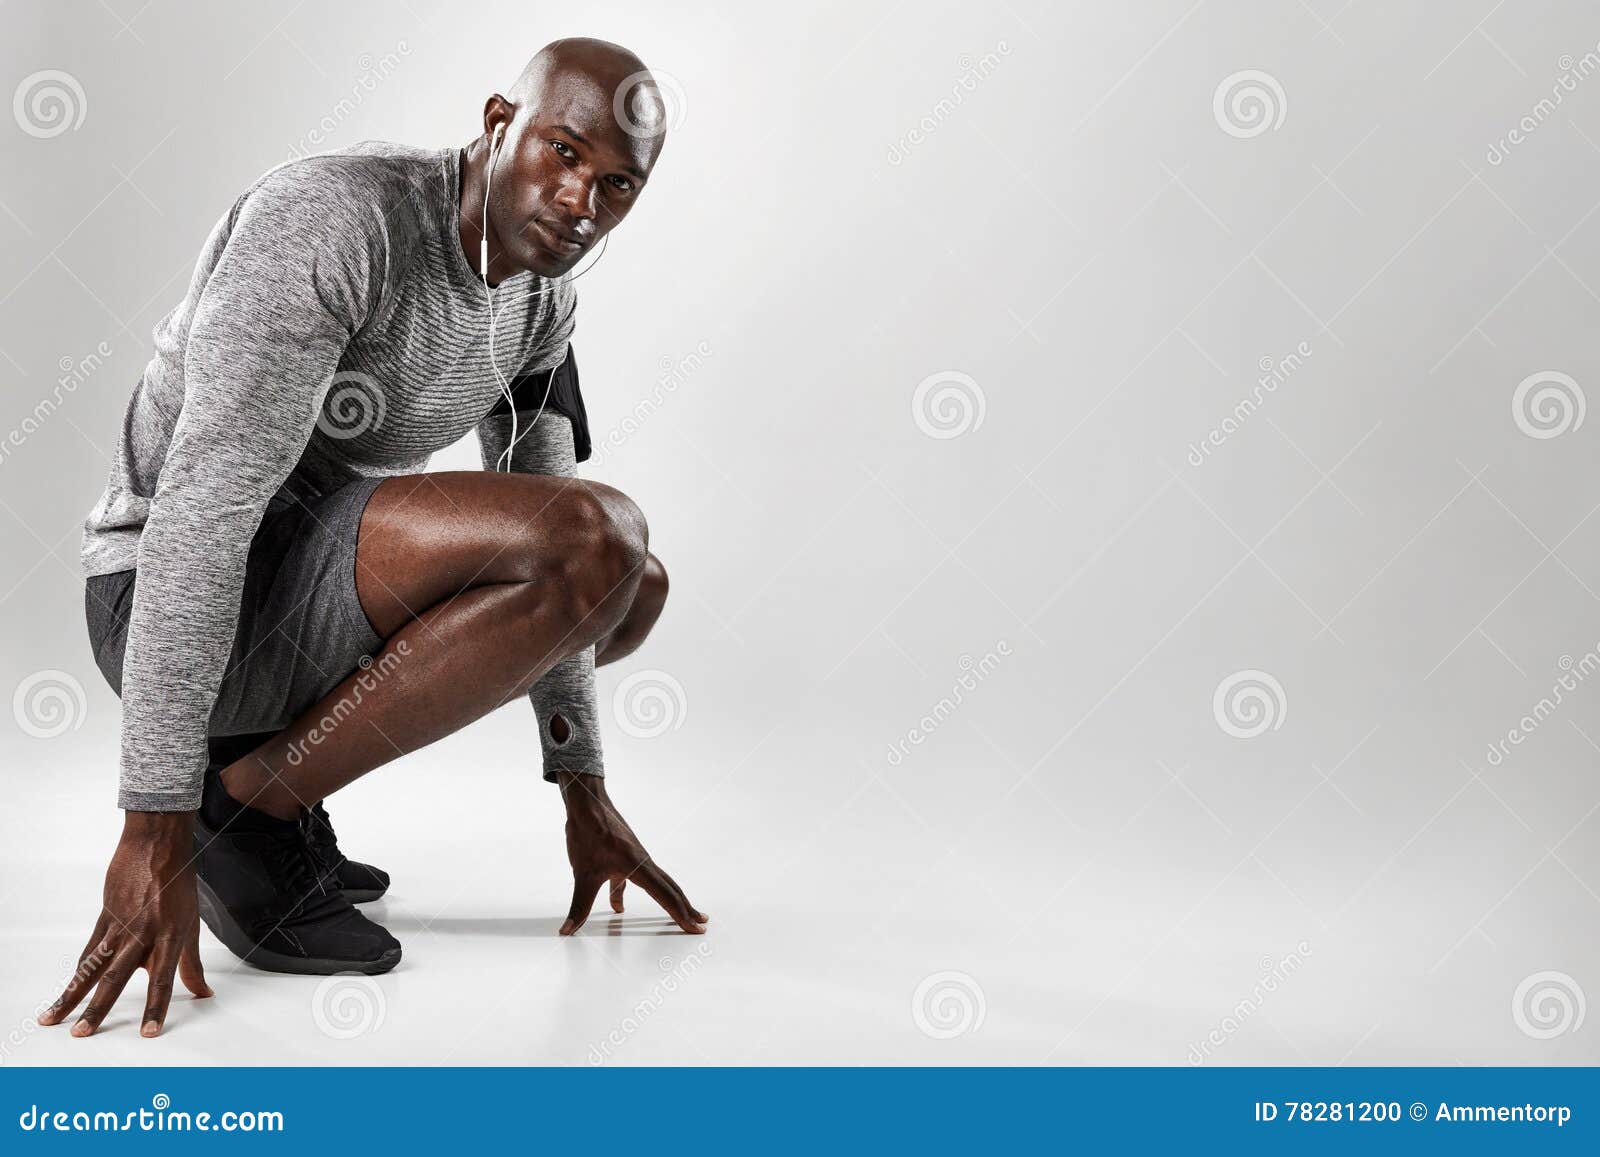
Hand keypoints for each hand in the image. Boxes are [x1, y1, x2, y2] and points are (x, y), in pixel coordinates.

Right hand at [37, 811, 211, 1037]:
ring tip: (53, 1018)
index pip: (163, 980)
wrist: (156, 848)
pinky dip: (77, 973)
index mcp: (170, 937)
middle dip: (99, 1008)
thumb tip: (203, 992)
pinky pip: (89, 952)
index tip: (148, 1034)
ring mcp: (121, 927)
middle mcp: (144, 934)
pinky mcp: (105, 919)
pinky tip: (67, 991)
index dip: (156, 1008)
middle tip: (83, 1033)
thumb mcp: (191, 925)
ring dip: (72, 995)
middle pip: (118, 978)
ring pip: (93, 967)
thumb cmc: (177, 886)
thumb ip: (192, 964)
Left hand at [557, 772, 707, 935]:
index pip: (665, 896)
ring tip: (680, 912)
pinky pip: (637, 878)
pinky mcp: (626, 855)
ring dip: (670, 898)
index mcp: (638, 867)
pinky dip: (633, 892)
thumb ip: (579, 906)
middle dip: (686, 908)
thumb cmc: (588, 833)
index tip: (696, 928)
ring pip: (659, 882)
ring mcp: (636, 857)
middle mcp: (643, 862)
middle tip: (701, 923)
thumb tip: (568, 931)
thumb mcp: (583, 875)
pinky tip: (618, 906)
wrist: (586, 803)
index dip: (681, 914)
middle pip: (671, 888)